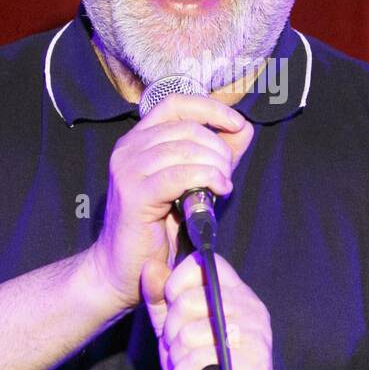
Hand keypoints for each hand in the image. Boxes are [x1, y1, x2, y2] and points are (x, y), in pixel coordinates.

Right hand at [88, 95, 254, 311]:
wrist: (123, 266)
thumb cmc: (158, 225)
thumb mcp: (193, 182)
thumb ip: (216, 153)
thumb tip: (244, 128)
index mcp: (139, 138)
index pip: (177, 103)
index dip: (210, 108)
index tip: (237, 124)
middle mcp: (128, 147)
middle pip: (186, 127)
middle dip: (218, 147)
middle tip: (227, 172)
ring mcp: (127, 169)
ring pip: (184, 149)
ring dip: (215, 165)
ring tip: (223, 185)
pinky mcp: (134, 194)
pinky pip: (178, 175)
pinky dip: (206, 178)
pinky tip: (219, 189)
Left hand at [142, 251, 298, 369]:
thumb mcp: (179, 336)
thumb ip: (163, 303)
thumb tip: (150, 265)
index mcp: (236, 295)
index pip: (202, 264)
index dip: (176, 284)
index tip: (174, 310)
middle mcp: (249, 308)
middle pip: (188, 300)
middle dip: (171, 331)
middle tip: (181, 352)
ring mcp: (253, 335)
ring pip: (188, 333)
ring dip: (178, 359)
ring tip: (189, 369)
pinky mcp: (251, 364)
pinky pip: (196, 361)